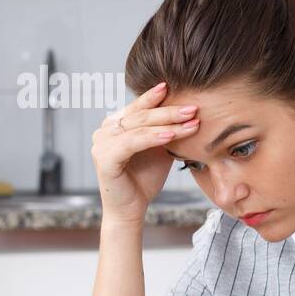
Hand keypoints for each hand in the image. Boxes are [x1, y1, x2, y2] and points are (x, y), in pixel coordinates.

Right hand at [92, 82, 199, 224]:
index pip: (138, 107)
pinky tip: (170, 136)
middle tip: (193, 108)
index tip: (175, 86)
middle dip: (169, 110)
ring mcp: (102, 144)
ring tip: (190, 122)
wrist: (132, 209)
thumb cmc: (144, 179)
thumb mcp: (159, 149)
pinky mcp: (104, 158)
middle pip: (141, 115)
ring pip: (139, 127)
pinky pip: (132, 143)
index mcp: (114, 124)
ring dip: (167, 124)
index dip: (155, 97)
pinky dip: (153, 138)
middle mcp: (104, 130)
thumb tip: (188, 111)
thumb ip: (165, 130)